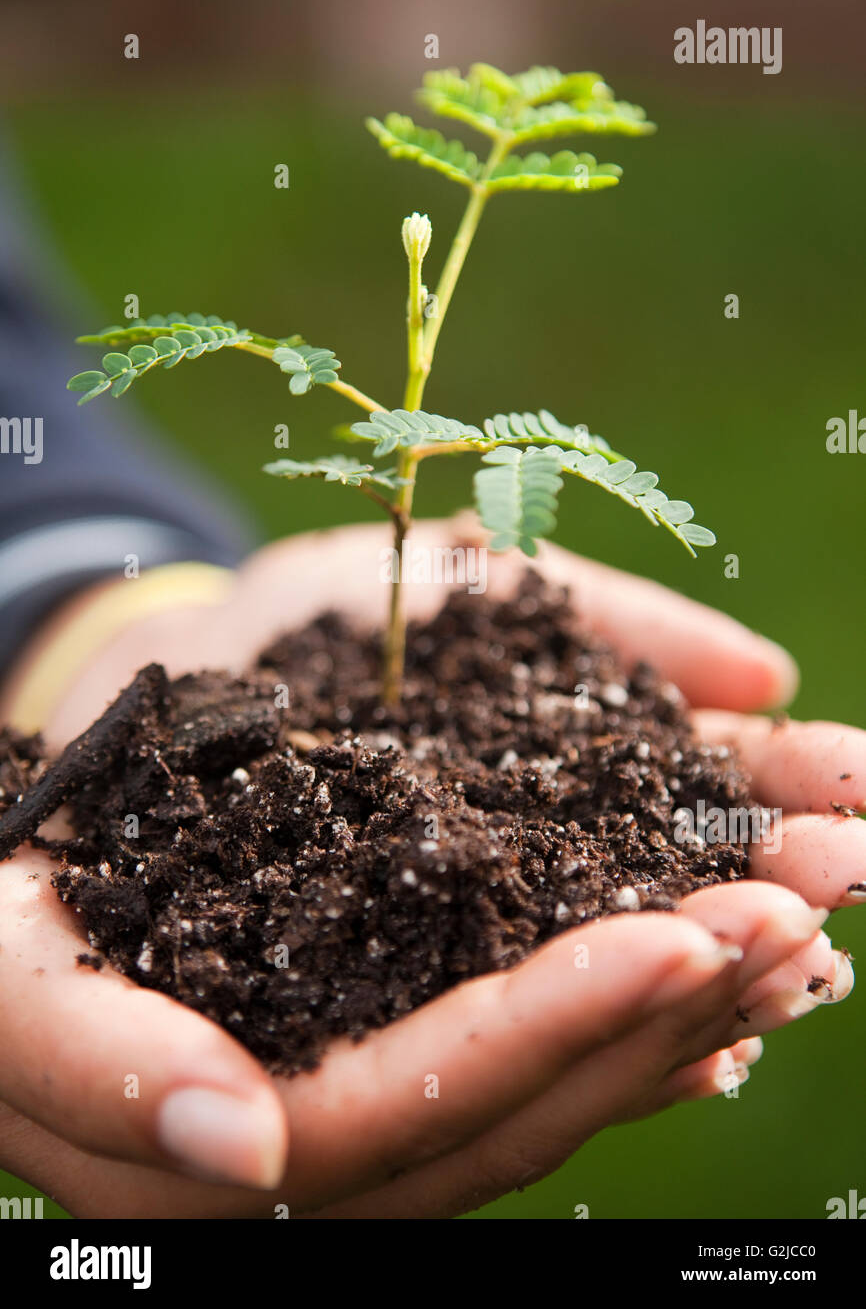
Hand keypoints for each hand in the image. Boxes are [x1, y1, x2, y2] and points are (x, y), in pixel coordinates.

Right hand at [0, 521, 860, 1218]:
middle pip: (527, 1089)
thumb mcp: (8, 980)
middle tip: (808, 891)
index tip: (681, 936)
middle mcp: (334, 1142)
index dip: (547, 1030)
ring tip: (829, 886)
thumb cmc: (14, 890)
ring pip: (563, 1062)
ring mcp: (387, 1086)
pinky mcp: (415, 1027)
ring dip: (703, 978)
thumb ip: (98, 1066)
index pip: (414, 1104)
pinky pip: (546, 1028)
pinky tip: (750, 945)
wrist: (45, 840)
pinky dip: (653, 981)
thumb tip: (250, 1145)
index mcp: (237, 1142)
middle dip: (677, 990)